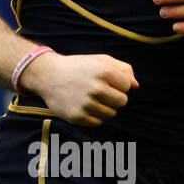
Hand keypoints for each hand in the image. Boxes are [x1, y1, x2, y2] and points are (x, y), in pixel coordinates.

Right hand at [20, 51, 137, 127]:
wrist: (48, 75)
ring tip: (91, 98)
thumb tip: (136, 86)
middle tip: (100, 91)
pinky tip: (84, 106)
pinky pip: (98, 122)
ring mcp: (86, 104)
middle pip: (122, 102)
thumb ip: (123, 69)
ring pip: (111, 113)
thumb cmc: (79, 67)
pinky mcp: (77, 117)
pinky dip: (94, 116)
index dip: (119, 84)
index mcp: (103, 71)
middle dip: (115, 97)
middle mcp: (96, 88)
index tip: (108, 81)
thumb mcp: (100, 60)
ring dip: (105, 107)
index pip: (127, 86)